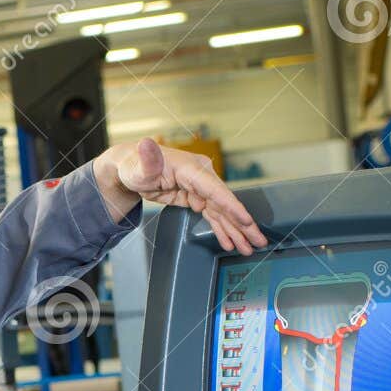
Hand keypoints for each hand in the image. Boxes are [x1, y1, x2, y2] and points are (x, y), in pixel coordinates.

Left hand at [93, 137, 267, 254]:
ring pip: (221, 212)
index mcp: (192, 168)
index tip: (246, 220)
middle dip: (243, 224)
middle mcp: (201, 177)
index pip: (215, 190)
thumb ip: (147, 159)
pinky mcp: (195, 197)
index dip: (231, 206)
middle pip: (225, 203)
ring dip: (236, 231)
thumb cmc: (135, 165)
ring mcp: (200, 188)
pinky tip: (230, 242)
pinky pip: (212, 215)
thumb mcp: (138, 165)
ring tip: (249, 247)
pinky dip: (221, 229)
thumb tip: (147, 143)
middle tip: (259, 240)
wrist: (131, 168)